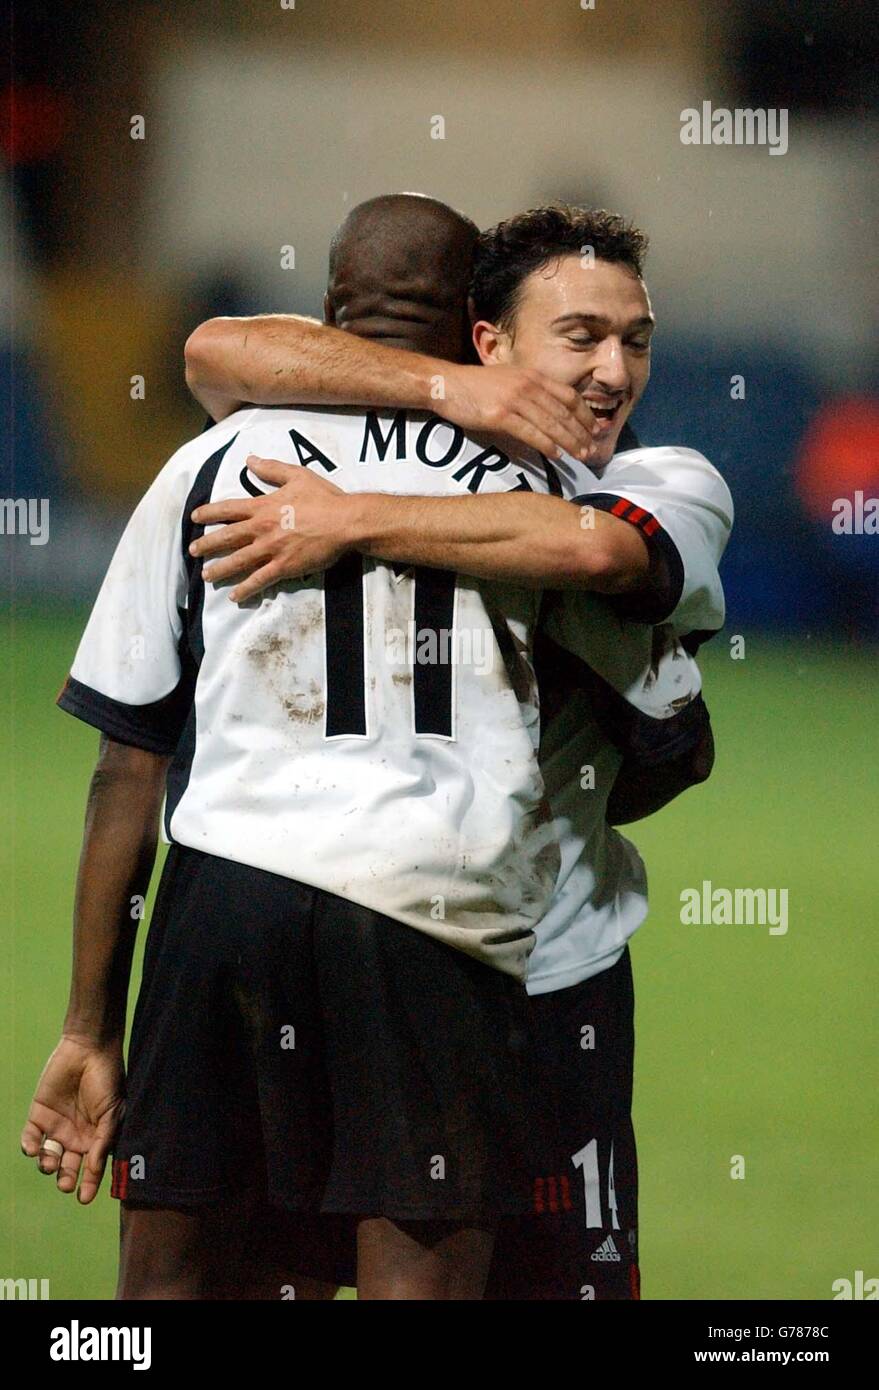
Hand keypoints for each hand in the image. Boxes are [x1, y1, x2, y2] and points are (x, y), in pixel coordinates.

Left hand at [20, 1035, 124, 1203]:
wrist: (88, 1050)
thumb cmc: (107, 1080)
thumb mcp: (113, 1113)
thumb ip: (103, 1141)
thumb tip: (95, 1169)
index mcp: (96, 1139)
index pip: (91, 1169)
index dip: (89, 1185)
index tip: (84, 1198)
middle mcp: (75, 1137)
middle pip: (66, 1167)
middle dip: (64, 1178)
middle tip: (64, 1183)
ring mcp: (56, 1127)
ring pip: (47, 1157)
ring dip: (47, 1164)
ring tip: (50, 1161)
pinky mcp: (38, 1115)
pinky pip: (30, 1138)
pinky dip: (30, 1146)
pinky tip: (34, 1148)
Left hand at [190, 456, 350, 601]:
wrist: (344, 522)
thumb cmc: (324, 498)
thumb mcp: (297, 475)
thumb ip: (271, 469)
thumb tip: (250, 460)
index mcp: (263, 506)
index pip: (228, 509)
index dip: (209, 513)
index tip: (195, 518)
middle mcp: (262, 528)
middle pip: (227, 537)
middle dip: (207, 544)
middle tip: (192, 551)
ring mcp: (271, 549)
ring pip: (239, 561)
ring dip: (220, 569)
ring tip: (207, 576)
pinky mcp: (284, 567)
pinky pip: (260, 580)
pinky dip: (246, 589)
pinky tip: (235, 596)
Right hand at [439, 364, 597, 461]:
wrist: (446, 385)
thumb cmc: (475, 386)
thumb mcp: (508, 381)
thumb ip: (529, 393)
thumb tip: (547, 413)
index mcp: (532, 376)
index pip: (569, 396)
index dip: (585, 414)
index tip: (595, 430)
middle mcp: (528, 386)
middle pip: (564, 412)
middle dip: (581, 432)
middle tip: (593, 449)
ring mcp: (514, 400)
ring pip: (551, 423)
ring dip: (569, 441)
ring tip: (581, 456)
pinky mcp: (500, 415)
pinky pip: (530, 432)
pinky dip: (546, 445)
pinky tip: (556, 455)